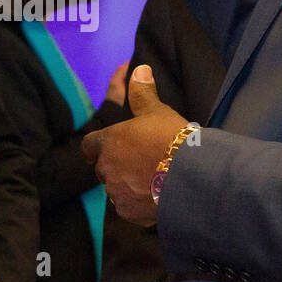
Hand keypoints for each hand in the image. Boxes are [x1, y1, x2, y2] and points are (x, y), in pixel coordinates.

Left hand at [81, 65, 187, 226]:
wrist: (192, 177)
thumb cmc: (173, 139)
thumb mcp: (157, 112)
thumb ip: (142, 92)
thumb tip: (139, 69)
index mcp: (109, 142)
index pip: (89, 145)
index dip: (99, 146)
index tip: (110, 147)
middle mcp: (107, 168)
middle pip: (104, 169)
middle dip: (117, 166)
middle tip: (141, 163)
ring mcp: (117, 192)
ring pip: (116, 189)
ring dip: (127, 186)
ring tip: (152, 181)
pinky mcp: (129, 212)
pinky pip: (128, 208)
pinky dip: (138, 204)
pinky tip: (156, 197)